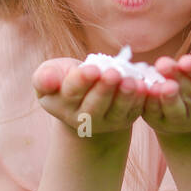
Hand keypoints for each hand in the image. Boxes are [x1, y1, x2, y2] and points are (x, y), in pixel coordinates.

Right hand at [32, 58, 153, 137]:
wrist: (86, 92)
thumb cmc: (64, 78)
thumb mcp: (49, 73)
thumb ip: (44, 76)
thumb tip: (48, 80)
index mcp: (62, 105)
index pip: (71, 93)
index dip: (81, 81)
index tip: (91, 69)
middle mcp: (83, 119)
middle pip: (95, 105)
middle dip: (105, 89)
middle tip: (113, 73)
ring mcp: (106, 121)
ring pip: (116, 111)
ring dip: (125, 96)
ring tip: (132, 81)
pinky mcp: (125, 119)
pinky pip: (134, 110)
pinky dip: (141, 100)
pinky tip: (146, 86)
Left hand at [141, 51, 190, 137]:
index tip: (185, 60)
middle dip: (177, 77)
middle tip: (163, 63)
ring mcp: (184, 122)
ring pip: (175, 109)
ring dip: (166, 97)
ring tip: (159, 85)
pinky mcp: (162, 124)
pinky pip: (155, 114)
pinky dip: (149, 103)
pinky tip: (145, 91)